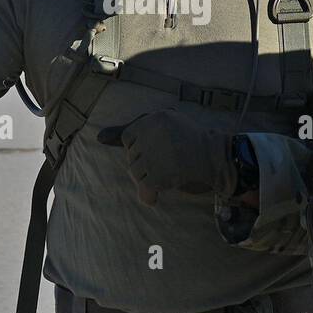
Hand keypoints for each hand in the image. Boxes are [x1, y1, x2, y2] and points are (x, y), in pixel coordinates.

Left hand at [98, 110, 235, 205]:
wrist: (214, 157)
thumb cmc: (187, 139)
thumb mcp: (162, 124)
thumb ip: (129, 129)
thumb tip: (98, 138)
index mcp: (153, 119)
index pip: (128, 137)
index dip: (139, 146)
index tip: (156, 149)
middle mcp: (153, 134)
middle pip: (131, 157)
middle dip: (145, 163)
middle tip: (167, 162)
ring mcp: (156, 156)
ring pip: (135, 173)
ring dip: (149, 177)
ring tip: (168, 172)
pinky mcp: (160, 175)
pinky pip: (144, 188)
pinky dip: (149, 194)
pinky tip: (160, 189)